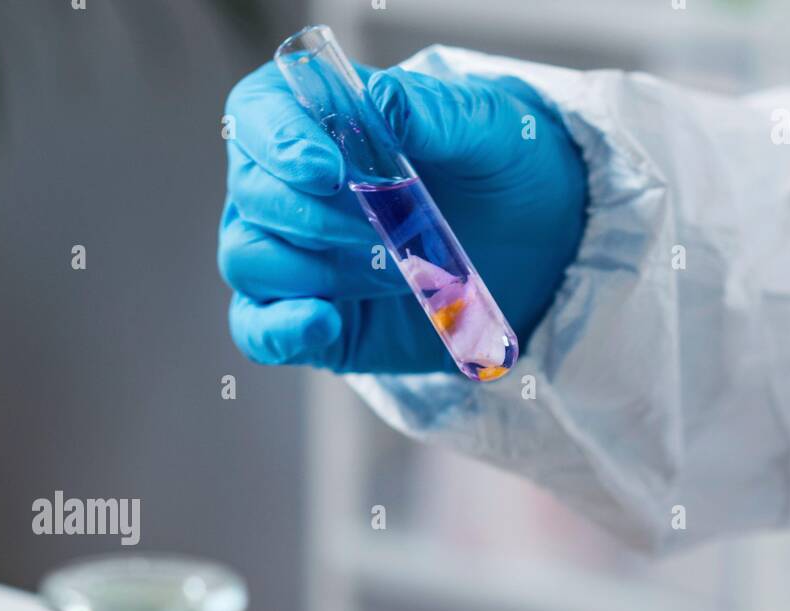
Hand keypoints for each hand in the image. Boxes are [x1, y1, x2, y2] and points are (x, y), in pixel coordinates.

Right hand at [218, 60, 586, 373]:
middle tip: (383, 235)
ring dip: (316, 270)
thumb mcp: (483, 128)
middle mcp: (290, 186)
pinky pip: (258, 330)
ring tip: (390, 273)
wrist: (540, 246)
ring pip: (250, 260)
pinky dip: (279, 331)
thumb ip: (426, 111)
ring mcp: (295, 257)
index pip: (256, 115)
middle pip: (253, 196)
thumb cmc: (502, 169)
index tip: (328, 169)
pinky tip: (323, 323)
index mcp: (317, 120)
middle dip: (313, 219)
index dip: (278, 141)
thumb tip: (376, 100)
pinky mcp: (311, 322)